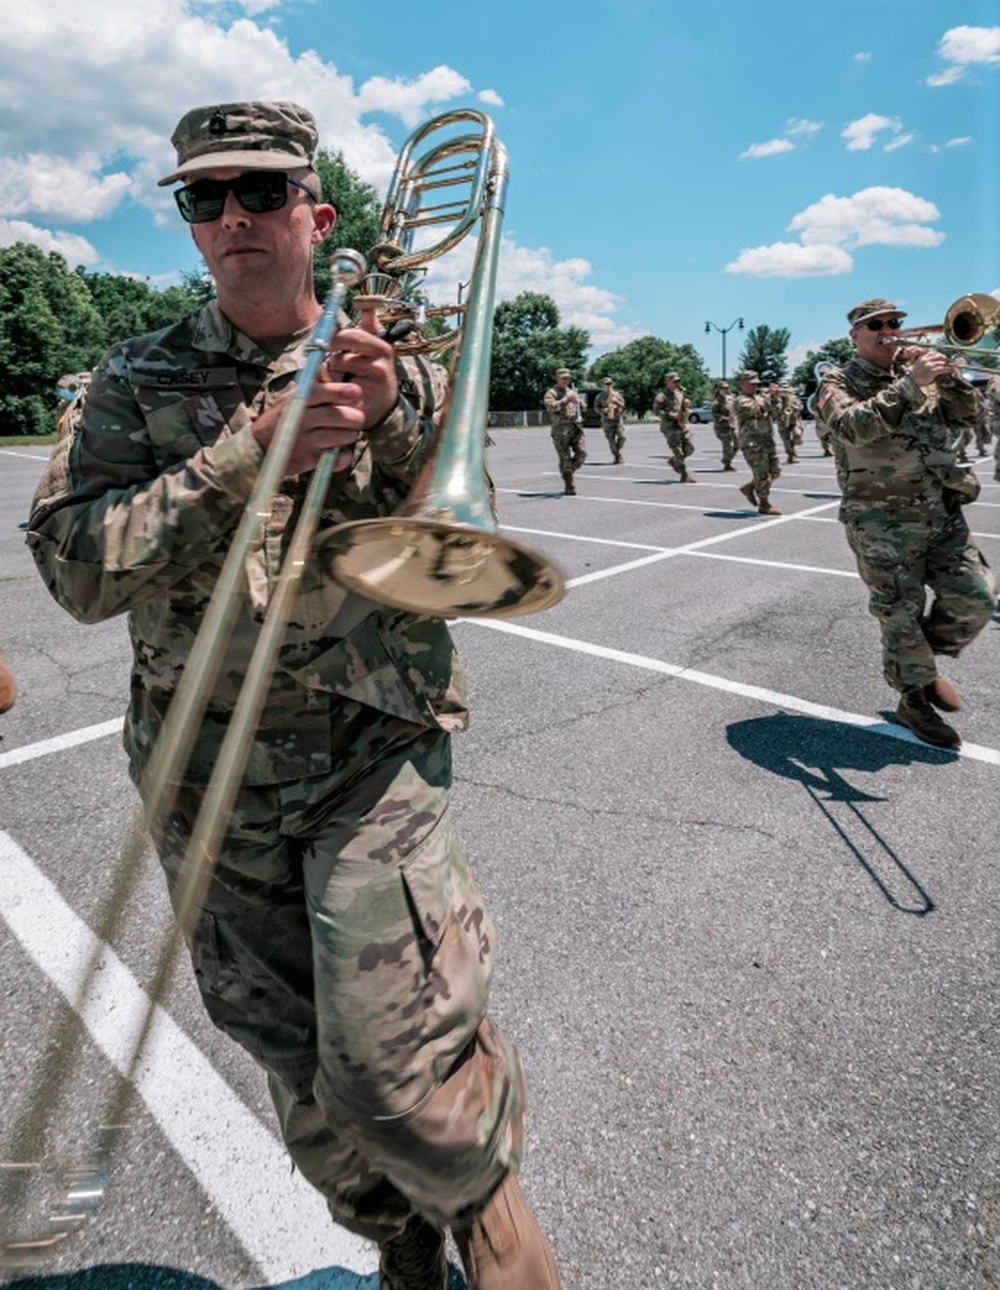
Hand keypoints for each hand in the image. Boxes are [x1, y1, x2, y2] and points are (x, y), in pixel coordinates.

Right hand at [251, 323, 397, 475]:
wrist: (259, 448)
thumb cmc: (282, 419)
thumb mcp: (291, 397)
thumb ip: (312, 384)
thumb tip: (332, 364)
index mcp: (298, 400)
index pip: (323, 391)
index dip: (343, 391)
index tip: (356, 391)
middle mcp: (301, 419)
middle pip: (340, 416)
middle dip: (355, 417)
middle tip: (356, 417)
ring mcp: (305, 440)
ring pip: (343, 436)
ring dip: (350, 435)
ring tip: (345, 433)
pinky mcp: (309, 460)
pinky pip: (338, 458)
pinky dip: (343, 456)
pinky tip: (339, 452)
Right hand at [905, 348, 955, 387]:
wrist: (911, 382)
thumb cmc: (915, 375)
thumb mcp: (919, 365)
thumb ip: (926, 361)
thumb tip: (936, 361)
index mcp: (923, 357)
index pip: (934, 353)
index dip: (940, 355)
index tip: (944, 358)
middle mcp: (926, 360)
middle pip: (939, 356)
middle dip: (946, 359)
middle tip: (950, 362)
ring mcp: (929, 365)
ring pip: (942, 362)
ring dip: (948, 365)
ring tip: (953, 367)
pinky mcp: (932, 371)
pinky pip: (942, 369)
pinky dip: (948, 369)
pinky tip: (951, 370)